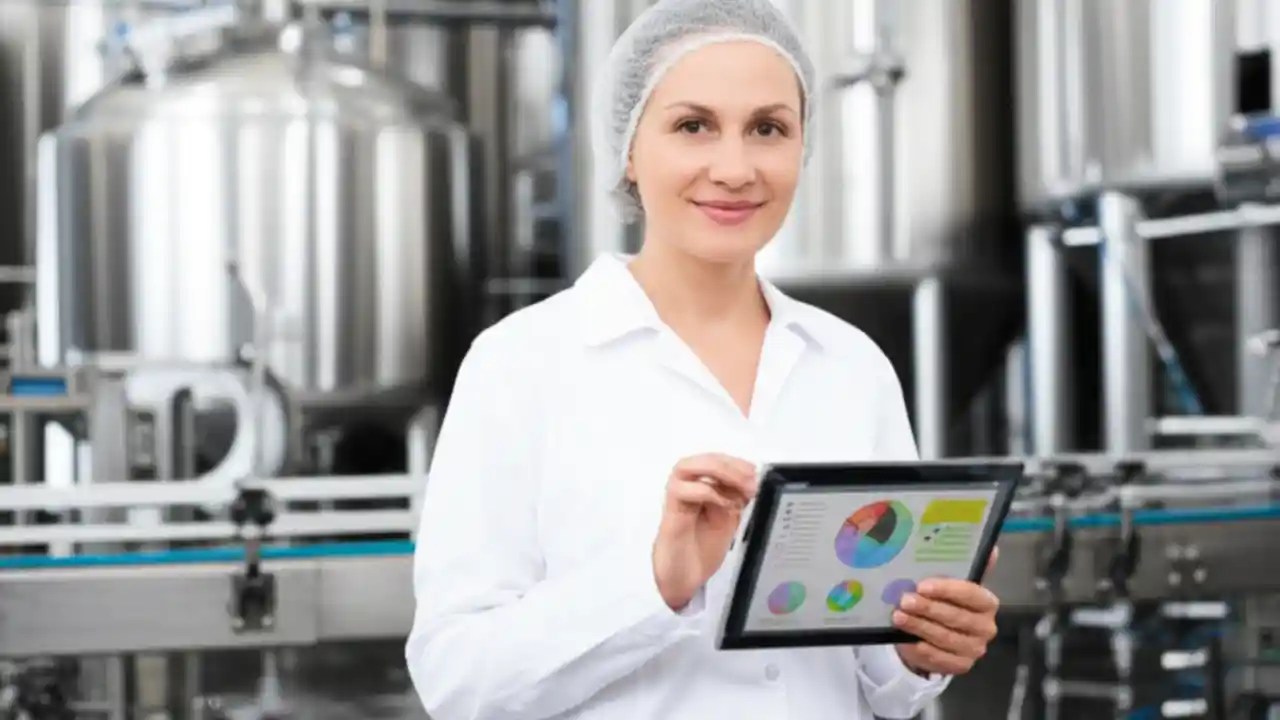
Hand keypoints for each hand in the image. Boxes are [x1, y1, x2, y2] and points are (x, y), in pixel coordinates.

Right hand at [652, 454, 756, 610]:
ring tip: (739, 486)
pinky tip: (723, 504)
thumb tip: (750, 482)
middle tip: (750, 480)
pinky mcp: (670, 513)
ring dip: (716, 471)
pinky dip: (705, 491)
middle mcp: (686, 487)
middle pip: (702, 459)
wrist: (685, 578)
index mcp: (701, 486)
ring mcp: (676, 498)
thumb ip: (736, 499)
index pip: (717, 461)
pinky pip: (680, 490)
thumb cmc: (702, 549)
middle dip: (730, 465)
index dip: (737, 463)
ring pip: (685, 466)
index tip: (756, 473)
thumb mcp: (729, 519)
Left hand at [893, 548, 1000, 675]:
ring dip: (920, 626)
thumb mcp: (950, 584)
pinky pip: (941, 658)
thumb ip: (966, 566)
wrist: (935, 634)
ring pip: (945, 638)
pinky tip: (908, 640)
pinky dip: (923, 649)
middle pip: (956, 617)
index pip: (971, 595)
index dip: (947, 590)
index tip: (922, 586)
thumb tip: (991, 547)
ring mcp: (974, 649)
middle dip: (928, 608)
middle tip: (905, 600)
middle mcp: (986, 627)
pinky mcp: (961, 666)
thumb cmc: (943, 602)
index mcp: (987, 603)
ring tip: (898, 616)